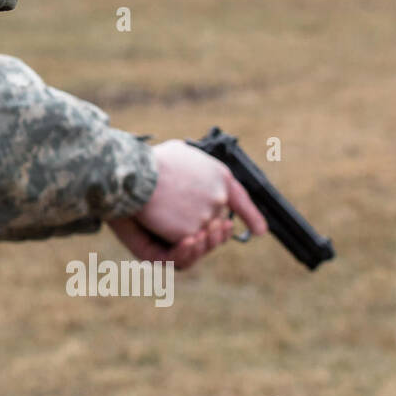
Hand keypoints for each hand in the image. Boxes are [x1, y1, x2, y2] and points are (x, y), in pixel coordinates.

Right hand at [107, 140, 266, 269]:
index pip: (242, 200)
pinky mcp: (193, 232)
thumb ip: (195, 168)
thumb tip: (192, 173)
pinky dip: (176, 240)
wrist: (134, 173)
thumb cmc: (150, 160)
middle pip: (216, 220)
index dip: (252, 216)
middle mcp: (220, 198)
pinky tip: (167, 229)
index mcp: (220, 176)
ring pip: (202, 234)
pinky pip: (186, 242)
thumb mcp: (181, 153)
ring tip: (175, 225)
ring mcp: (208, 217)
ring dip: (189, 232)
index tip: (261, 230)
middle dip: (205, 224)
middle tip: (190, 222)